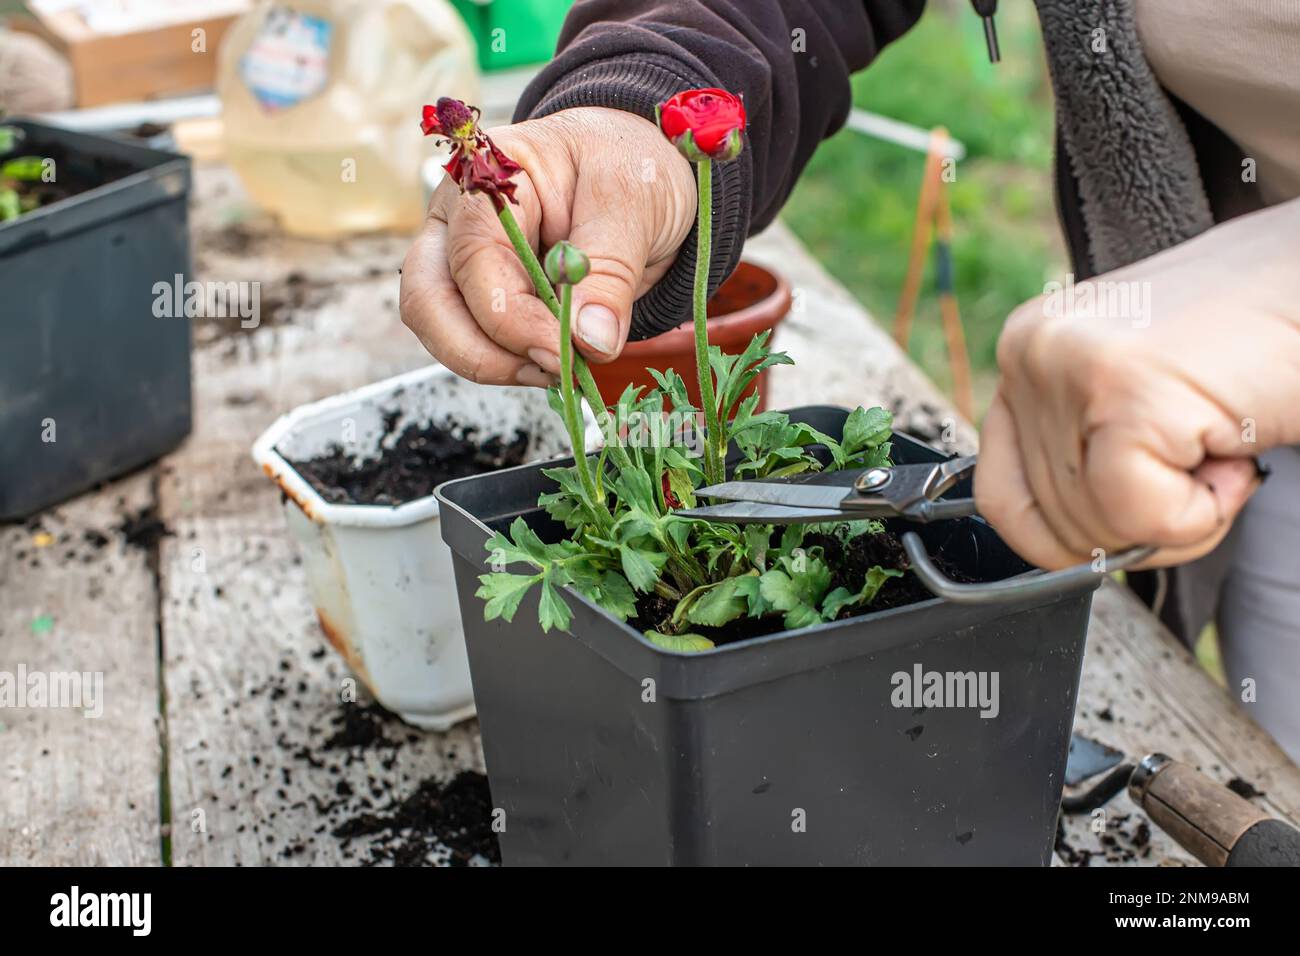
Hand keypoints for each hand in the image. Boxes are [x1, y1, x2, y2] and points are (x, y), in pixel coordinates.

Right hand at [400, 107, 696, 385]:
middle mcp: (458, 217)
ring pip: (438, 327)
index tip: (563, 355)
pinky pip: (471, 340)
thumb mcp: (634, 207)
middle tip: (555, 372)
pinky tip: (554, 360)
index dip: (512, 320)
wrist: (641, 178)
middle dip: (485, 353)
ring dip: (495, 364)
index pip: (474, 257)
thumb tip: (591, 341)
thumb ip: (610, 273)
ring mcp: (460, 257)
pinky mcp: (478, 294)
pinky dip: (508, 362)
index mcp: (489, 176)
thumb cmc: (630, 170)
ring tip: (561, 369)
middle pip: (428, 299)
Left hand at [976, 200, 1299, 570]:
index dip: (1073, 534)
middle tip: (1205, 461)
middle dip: (1141, 524)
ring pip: (1096, 527)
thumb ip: (1083, 451)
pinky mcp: (1124, 390)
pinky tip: (1232, 452)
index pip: (999, 497)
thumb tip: (1060, 547)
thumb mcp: (1140, 395)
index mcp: (1029, 351)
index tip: (1137, 508)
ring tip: (1221, 439)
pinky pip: (1140, 517)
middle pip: (1050, 523)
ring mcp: (1069, 368)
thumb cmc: (1260, 340)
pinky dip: (1202, 514)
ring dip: (1182, 514)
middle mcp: (1031, 353)